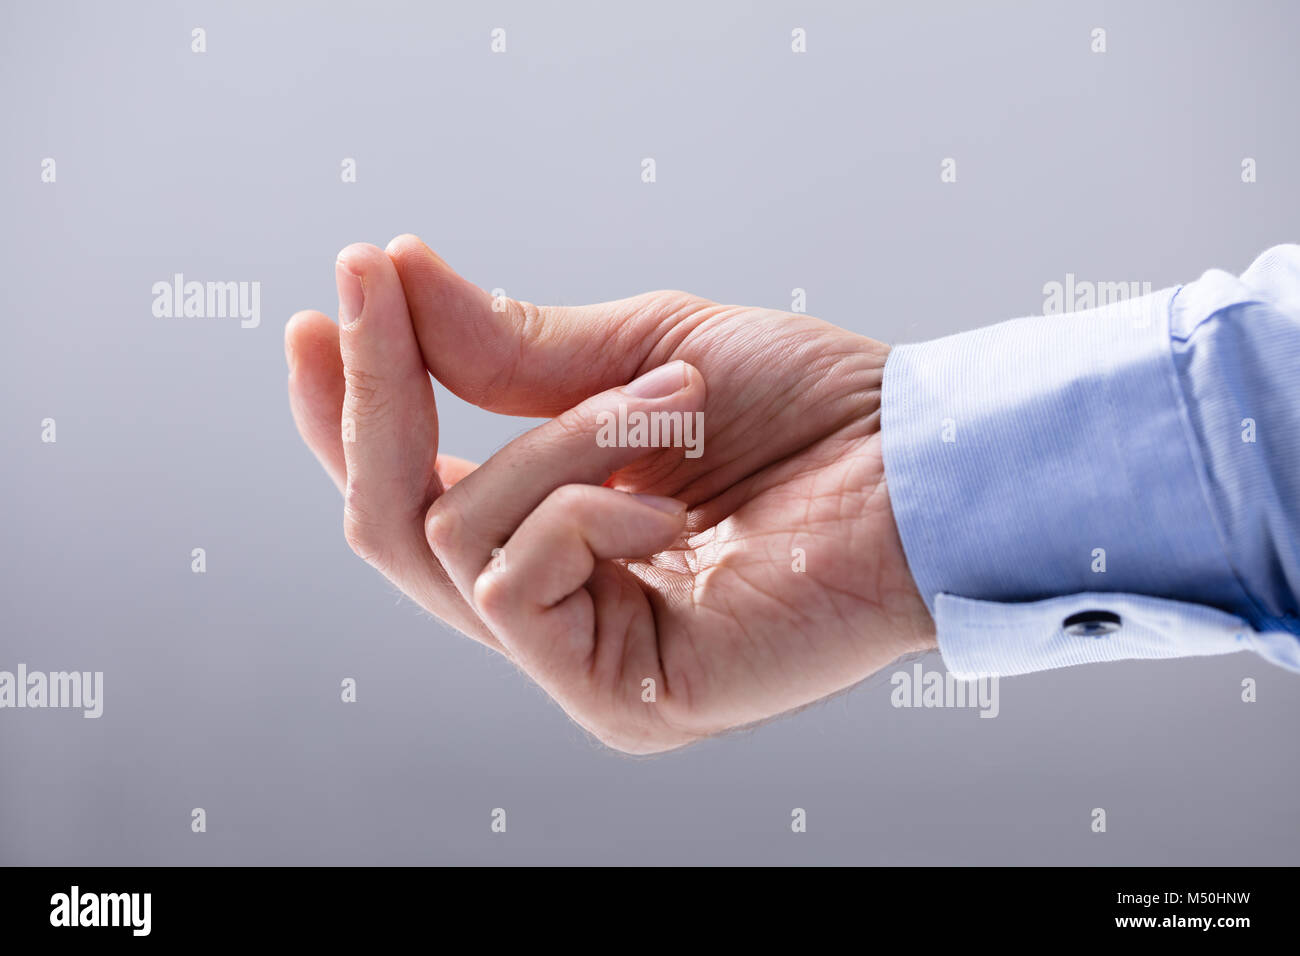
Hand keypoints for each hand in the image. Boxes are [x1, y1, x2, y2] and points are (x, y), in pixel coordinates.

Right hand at [286, 236, 934, 752]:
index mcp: (564, 537)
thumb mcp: (642, 356)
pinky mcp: (617, 700)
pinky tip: (668, 499)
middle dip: (376, 398)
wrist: (926, 467)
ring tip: (671, 398)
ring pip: (451, 538)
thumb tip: (395, 279)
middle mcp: (562, 609)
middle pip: (391, 524)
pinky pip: (512, 585)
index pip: (416, 491)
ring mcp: (584, 662)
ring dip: (555, 437)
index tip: (321, 315)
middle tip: (367, 287)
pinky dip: (579, 503)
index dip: (352, 411)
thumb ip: (514, 351)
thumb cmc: (811, 416)